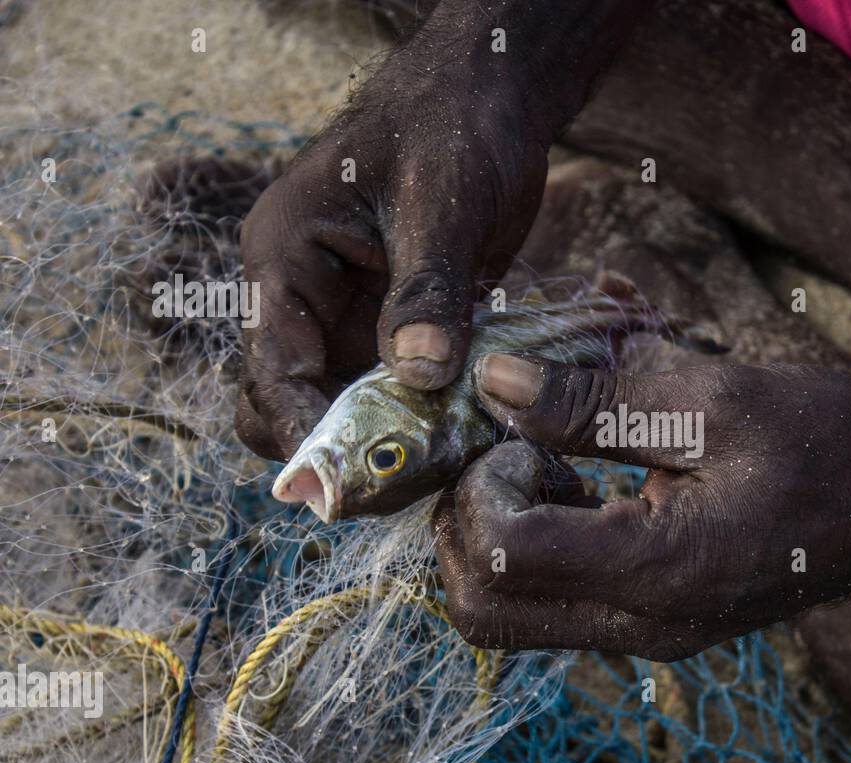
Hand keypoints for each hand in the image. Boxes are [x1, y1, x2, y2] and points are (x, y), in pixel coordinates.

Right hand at [235, 35, 549, 459]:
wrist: (485, 100)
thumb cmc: (450, 127)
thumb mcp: (441, 201)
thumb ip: (427, 288)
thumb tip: (419, 376)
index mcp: (285, 257)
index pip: (272, 362)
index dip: (302, 425)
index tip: (340, 482)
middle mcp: (306, 297)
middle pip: (286, 400)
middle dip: (332, 444)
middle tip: (396, 481)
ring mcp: (350, 318)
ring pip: (341, 407)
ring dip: (382, 441)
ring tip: (438, 467)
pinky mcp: (396, 330)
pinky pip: (394, 394)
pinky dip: (422, 420)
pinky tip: (465, 438)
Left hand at [433, 355, 850, 660]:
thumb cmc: (836, 445)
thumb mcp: (723, 401)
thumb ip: (601, 398)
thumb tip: (498, 380)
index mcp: (662, 571)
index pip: (504, 554)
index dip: (482, 483)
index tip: (522, 423)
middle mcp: (644, 623)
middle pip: (482, 609)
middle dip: (466, 520)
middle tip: (511, 447)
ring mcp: (648, 631)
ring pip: (509, 613)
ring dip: (496, 532)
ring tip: (549, 459)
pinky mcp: (655, 618)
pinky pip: (554, 600)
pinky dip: (536, 539)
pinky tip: (584, 476)